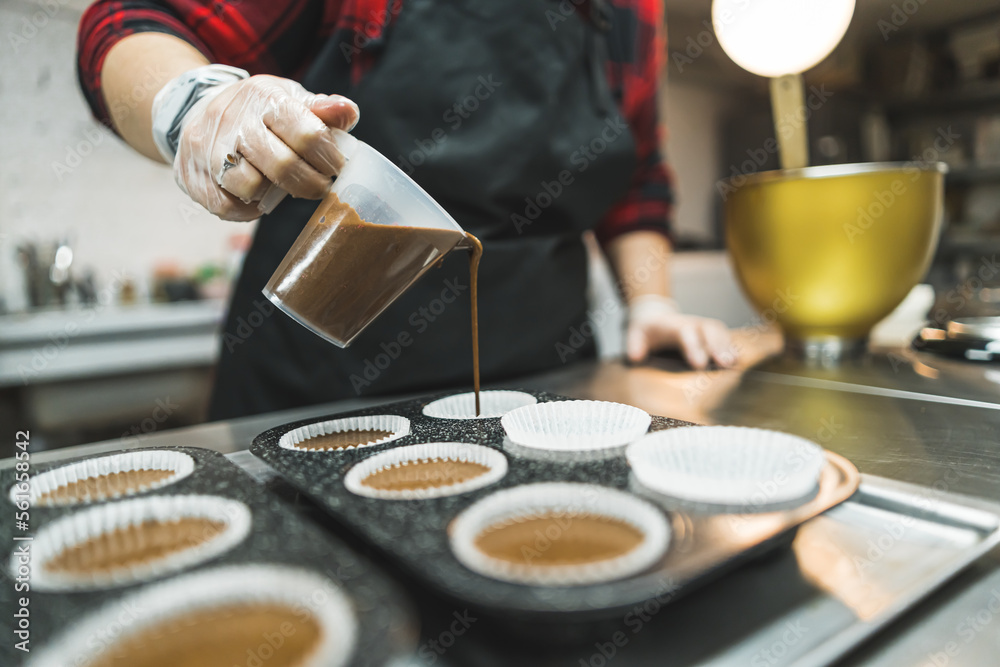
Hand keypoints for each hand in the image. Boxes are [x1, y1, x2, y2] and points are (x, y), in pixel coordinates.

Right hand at [173, 75, 358, 220]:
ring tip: (284, 186)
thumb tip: (347, 112)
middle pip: (282, 165)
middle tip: (320, 186)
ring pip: (250, 187)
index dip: (329, 157)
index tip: (335, 166)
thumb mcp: (289, 98)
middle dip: (311, 184)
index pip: (307, 133)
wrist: (196, 108)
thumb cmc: (257, 110)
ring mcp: (207, 148)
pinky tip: (257, 196)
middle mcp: (232, 120)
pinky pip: (226, 206)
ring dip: (275, 194)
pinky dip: (247, 209)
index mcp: (263, 97)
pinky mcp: (191, 174)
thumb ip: (322, 109)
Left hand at [626, 295, 734, 369]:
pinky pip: (724, 336)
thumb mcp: (635, 334)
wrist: (655, 315)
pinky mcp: (710, 332)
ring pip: (719, 332)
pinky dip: (731, 346)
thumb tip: (636, 357)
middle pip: (708, 330)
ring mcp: (702, 326)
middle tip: (724, 363)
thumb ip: (634, 345)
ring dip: (727, 346)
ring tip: (733, 363)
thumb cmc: (646, 330)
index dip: (693, 347)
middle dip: (717, 346)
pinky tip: (738, 360)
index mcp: (673, 325)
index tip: (699, 364)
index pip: (685, 333)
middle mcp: (691, 323)